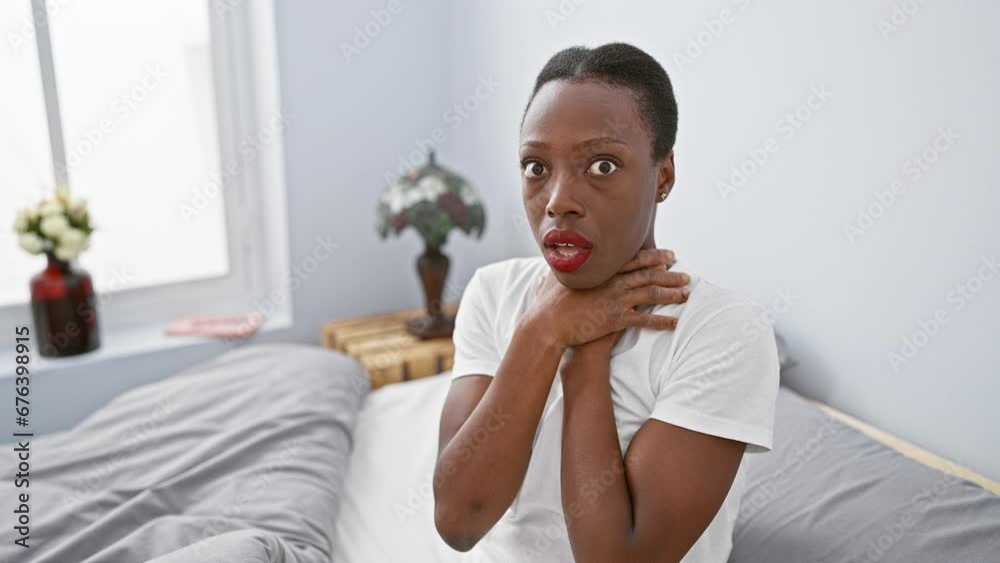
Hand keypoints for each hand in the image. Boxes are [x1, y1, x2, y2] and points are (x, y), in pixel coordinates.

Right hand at [527, 248, 689, 347]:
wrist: (548, 324)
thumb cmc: (548, 303)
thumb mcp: (556, 279)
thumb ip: (565, 269)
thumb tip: (558, 263)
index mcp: (602, 271)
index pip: (634, 260)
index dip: (654, 257)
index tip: (669, 256)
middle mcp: (612, 283)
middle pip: (648, 275)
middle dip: (670, 275)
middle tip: (686, 275)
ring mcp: (615, 301)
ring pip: (651, 295)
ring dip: (672, 294)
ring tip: (687, 294)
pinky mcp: (615, 320)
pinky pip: (644, 321)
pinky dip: (662, 322)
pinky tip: (675, 323)